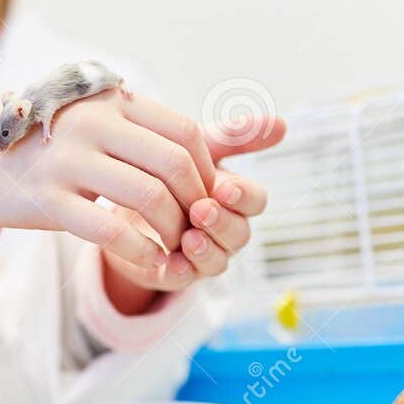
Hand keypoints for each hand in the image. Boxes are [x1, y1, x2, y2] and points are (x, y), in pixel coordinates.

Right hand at [0, 92, 216, 271]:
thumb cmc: (40, 145)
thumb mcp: (90, 121)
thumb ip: (142, 128)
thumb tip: (215, 137)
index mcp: (110, 101)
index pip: (184, 132)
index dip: (207, 170)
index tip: (206, 199)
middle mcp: (92, 122)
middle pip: (174, 164)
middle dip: (196, 204)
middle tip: (196, 229)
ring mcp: (67, 159)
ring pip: (149, 197)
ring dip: (173, 231)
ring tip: (173, 248)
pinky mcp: (45, 198)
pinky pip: (108, 229)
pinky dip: (139, 252)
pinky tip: (148, 262)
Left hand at [101, 116, 285, 309]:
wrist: (121, 196)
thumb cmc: (166, 169)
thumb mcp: (193, 146)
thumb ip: (232, 137)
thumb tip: (281, 124)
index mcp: (233, 199)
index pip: (254, 201)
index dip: (244, 196)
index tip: (225, 187)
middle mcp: (224, 230)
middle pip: (240, 234)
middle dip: (223, 223)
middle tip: (201, 210)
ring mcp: (201, 255)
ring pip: (218, 261)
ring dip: (206, 250)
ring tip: (189, 238)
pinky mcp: (172, 273)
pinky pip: (183, 279)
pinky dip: (180, 271)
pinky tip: (171, 261)